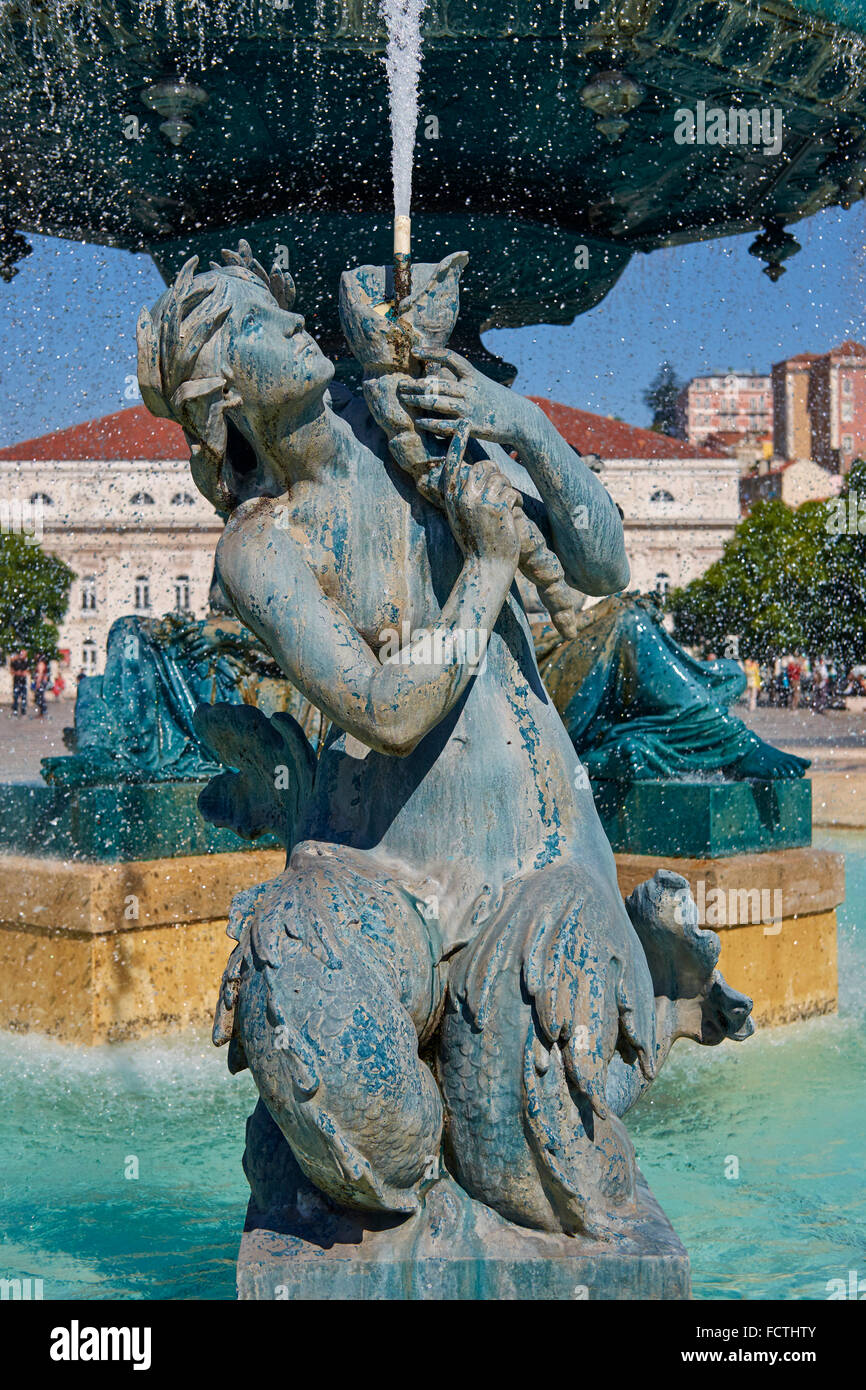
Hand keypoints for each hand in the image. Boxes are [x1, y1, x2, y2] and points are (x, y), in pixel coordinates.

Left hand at [397, 348, 519, 448]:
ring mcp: (470, 408)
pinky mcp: (471, 427)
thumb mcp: (482, 384)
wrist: (520, 419)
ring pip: (438, 402)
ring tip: (404, 399)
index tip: (415, 351)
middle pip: (438, 383)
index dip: (432, 352)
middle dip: (416, 384)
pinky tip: (419, 421)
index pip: (450, 357)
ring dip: (419, 400)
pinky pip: (446, 425)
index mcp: (473, 376)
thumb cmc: (496, 401)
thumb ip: (462, 380)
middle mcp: (470, 389)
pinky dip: (431, 423)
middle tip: (400, 384)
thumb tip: (438, 374)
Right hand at [441, 437, 521, 568]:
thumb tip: (469, 472)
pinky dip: (515, 503)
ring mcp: (479, 500)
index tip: (464, 423)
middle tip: (499, 494)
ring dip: (507, 492)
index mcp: (450, 496)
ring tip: (503, 511)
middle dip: (496, 476)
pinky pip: (511, 492)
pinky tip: (510, 518)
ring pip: (500, 478)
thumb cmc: (475, 543)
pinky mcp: (497, 506)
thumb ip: (463, 494)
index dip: (458, 440)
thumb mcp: (460, 515)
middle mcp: (462, 495)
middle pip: (484, 466)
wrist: (485, 568)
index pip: (452, 462)